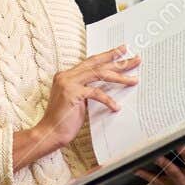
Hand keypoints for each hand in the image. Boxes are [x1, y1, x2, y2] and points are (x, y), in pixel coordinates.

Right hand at [19, 46, 141, 168]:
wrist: (49, 133)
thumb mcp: (77, 100)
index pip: (91, 61)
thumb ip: (86, 90)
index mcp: (67, 75)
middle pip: (97, 63)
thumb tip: (106, 86)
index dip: (107, 56)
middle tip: (135, 59)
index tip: (122, 52)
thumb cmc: (63, 120)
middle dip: (118, 60)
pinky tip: (116, 107)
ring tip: (133, 80)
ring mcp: (69, 83)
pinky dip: (108, 100)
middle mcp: (67, 75)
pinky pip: (96, 93)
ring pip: (100, 74)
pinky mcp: (72, 94)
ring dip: (119, 78)